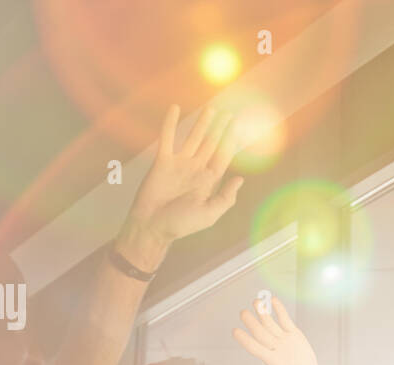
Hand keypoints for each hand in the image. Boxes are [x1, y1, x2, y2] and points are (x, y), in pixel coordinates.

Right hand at [122, 105, 244, 260]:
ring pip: (193, 138)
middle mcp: (196, 170)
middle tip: (228, 113)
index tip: (238, 127)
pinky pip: (167, 138)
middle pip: (211, 144)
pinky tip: (175, 109)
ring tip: (211, 109)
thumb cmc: (180, 224)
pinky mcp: (162, 161)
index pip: (223, 157)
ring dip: (202, 124)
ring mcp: (179, 164)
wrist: (152, 226)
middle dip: (220, 130)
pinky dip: (170, 123)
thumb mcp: (209, 214)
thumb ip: (226, 198)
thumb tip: (240, 179)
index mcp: (208, 182)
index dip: (230, 142)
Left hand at [233, 296, 319, 364]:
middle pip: (260, 332)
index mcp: (272, 361)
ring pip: (270, 323)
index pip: (255, 348)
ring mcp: (284, 340)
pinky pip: (285, 320)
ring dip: (263, 312)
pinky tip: (273, 300)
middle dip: (251, 322)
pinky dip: (280, 310)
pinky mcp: (294, 335)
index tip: (235, 332)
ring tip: (256, 302)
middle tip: (243, 313)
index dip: (245, 340)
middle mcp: (275, 348)